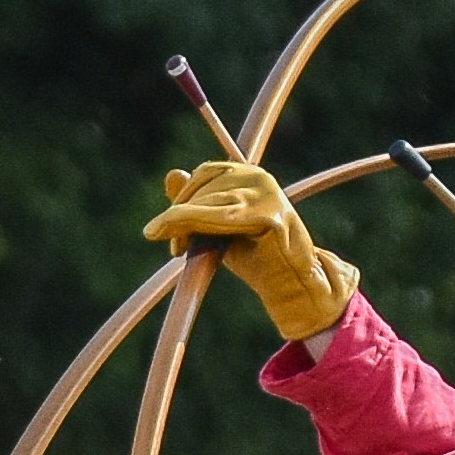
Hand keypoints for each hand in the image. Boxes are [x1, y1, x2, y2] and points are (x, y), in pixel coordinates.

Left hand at [142, 157, 355, 345]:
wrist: (291, 281)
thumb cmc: (256, 254)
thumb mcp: (220, 225)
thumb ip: (198, 202)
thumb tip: (171, 174)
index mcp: (250, 173)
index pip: (205, 174)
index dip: (182, 201)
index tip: (163, 229)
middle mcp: (259, 177)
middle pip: (204, 187)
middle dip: (178, 216)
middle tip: (174, 249)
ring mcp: (266, 194)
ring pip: (206, 202)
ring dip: (181, 226)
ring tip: (178, 251)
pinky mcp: (268, 216)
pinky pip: (216, 217)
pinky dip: (188, 224)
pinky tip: (175, 244)